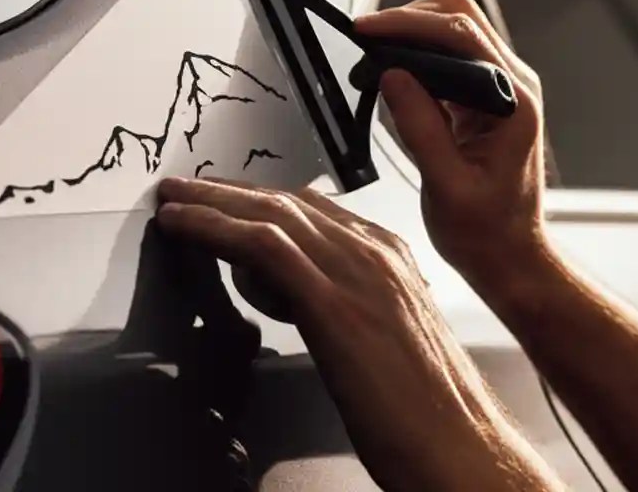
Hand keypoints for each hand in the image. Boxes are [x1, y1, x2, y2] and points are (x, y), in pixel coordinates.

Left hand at [156, 177, 548, 491]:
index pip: (313, 212)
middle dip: (228, 192)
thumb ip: (344, 307)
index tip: (222, 200)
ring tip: (172, 202)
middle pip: (287, 204)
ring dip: (211, 203)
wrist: (465, 449)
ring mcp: (358, 273)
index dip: (259, 202)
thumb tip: (295, 297)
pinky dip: (214, 229)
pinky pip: (262, 247)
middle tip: (183, 188)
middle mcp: (376, 255)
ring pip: (271, 216)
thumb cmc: (428, 413)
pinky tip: (183, 228)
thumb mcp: (384, 341)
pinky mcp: (335, 304)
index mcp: (392, 260)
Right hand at [356, 0, 551, 295]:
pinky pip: (445, 56)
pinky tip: (390, 78)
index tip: (367, 30)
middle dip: (409, 20)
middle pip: (459, 16)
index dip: (409, 24)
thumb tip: (391, 76)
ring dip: (410, 37)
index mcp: (513, 101)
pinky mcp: (481, 95)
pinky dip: (414, 57)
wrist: (509, 253)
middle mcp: (511, 84)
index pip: (460, 35)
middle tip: (367, 43)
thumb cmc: (487, 232)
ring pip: (451, 29)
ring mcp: (498, 86)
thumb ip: (421, 128)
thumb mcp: (446, 186)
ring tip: (373, 62)